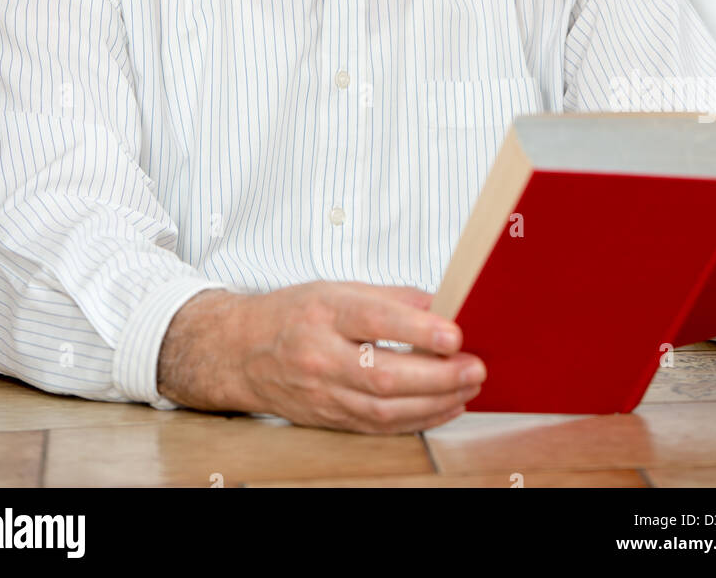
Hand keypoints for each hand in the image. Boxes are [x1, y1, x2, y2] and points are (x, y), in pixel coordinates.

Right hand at [157, 281, 485, 432]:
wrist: (241, 353)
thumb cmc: (294, 314)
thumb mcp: (338, 288)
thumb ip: (392, 297)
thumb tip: (443, 304)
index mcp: (323, 312)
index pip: (373, 320)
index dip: (417, 328)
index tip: (454, 333)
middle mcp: (320, 356)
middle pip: (384, 375)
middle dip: (438, 375)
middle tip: (474, 367)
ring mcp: (323, 394)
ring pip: (385, 409)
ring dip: (435, 402)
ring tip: (468, 387)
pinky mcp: (330, 419)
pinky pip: (379, 426)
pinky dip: (418, 419)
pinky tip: (444, 406)